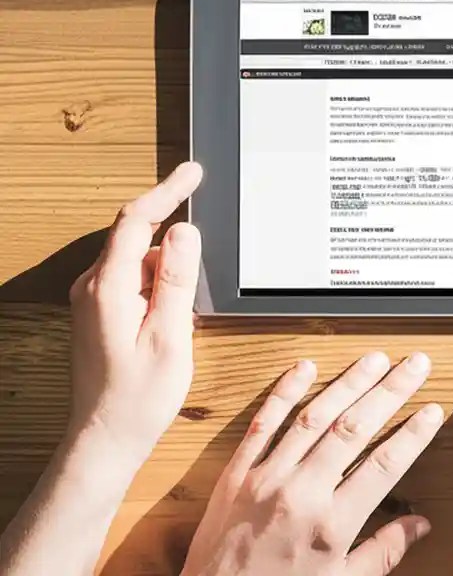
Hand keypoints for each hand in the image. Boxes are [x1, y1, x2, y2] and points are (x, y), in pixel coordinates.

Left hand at [67, 161, 203, 461]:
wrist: (106, 436)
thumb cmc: (139, 396)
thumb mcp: (170, 335)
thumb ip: (177, 280)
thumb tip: (186, 233)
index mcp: (109, 288)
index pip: (137, 220)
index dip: (167, 191)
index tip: (194, 173)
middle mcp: (93, 287)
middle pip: (136, 235)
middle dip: (172, 225)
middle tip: (202, 227)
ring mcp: (93, 300)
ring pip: (137, 259)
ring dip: (168, 264)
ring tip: (191, 297)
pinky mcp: (99, 312)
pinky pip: (132, 279)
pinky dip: (158, 281)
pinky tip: (176, 307)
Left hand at [182, 352, 443, 575]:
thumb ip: (382, 552)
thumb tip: (419, 525)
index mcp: (331, 525)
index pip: (384, 465)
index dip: (413, 434)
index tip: (432, 411)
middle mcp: (301, 494)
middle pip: (355, 429)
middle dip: (390, 392)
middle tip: (414, 365)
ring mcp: (266, 479)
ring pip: (314, 418)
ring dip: (348, 383)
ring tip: (374, 360)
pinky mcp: (236, 474)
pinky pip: (263, 424)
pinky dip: (284, 393)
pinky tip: (305, 369)